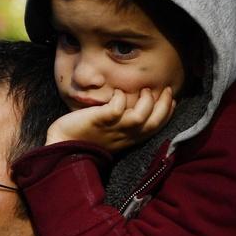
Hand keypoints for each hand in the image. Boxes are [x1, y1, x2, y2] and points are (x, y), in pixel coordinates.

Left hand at [45, 87, 174, 151]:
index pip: (156, 127)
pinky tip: (118, 92)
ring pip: (140, 116)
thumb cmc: (85, 138)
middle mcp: (125, 135)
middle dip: (164, 106)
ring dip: (146, 101)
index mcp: (130, 139)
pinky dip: (121, 98)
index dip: (167, 113)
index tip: (172, 100)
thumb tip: (132, 103)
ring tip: (145, 89)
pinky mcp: (101, 120)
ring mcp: (113, 128)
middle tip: (168, 90)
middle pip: (154, 122)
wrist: (63, 146)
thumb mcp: (111, 133)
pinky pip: (117, 107)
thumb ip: (123, 121)